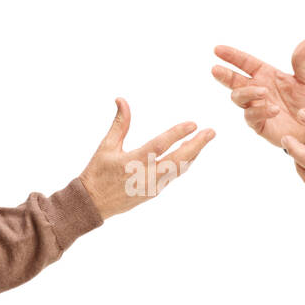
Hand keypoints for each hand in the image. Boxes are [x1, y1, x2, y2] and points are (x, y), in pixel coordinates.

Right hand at [78, 98, 215, 219]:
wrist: (93, 204)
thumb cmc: (97, 172)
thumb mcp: (106, 146)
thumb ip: (119, 124)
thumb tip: (121, 100)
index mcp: (132, 162)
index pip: (160, 145)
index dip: (177, 134)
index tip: (193, 124)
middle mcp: (146, 175)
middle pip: (178, 160)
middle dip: (197, 145)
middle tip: (211, 132)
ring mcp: (152, 186)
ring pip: (179, 169)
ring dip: (193, 154)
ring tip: (204, 139)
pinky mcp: (154, 192)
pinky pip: (173, 176)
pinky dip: (184, 164)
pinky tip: (190, 153)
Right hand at [211, 39, 304, 146]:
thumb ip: (301, 61)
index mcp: (265, 74)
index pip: (244, 63)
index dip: (231, 56)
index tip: (217, 49)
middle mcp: (256, 89)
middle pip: (234, 81)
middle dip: (224, 75)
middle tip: (216, 70)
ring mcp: (255, 107)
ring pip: (239, 98)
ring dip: (248, 93)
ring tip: (263, 92)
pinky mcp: (258, 124)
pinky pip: (252, 116)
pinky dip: (261, 111)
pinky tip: (274, 109)